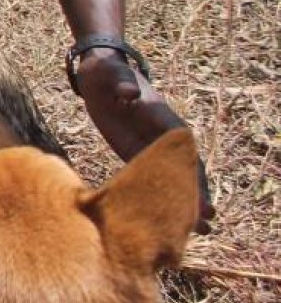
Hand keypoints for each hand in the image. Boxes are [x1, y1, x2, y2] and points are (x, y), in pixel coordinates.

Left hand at [74, 48, 214, 231]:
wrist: (97, 71)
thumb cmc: (108, 70)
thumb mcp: (113, 73)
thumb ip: (123, 83)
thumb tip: (129, 93)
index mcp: (164, 119)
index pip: (185, 153)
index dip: (195, 179)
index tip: (203, 203)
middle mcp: (164, 135)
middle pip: (186, 170)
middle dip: (195, 196)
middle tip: (205, 226)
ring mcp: (151, 145)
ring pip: (172, 176)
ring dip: (182, 201)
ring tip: (199, 232)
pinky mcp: (134, 152)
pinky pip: (151, 176)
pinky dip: (159, 194)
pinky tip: (164, 216)